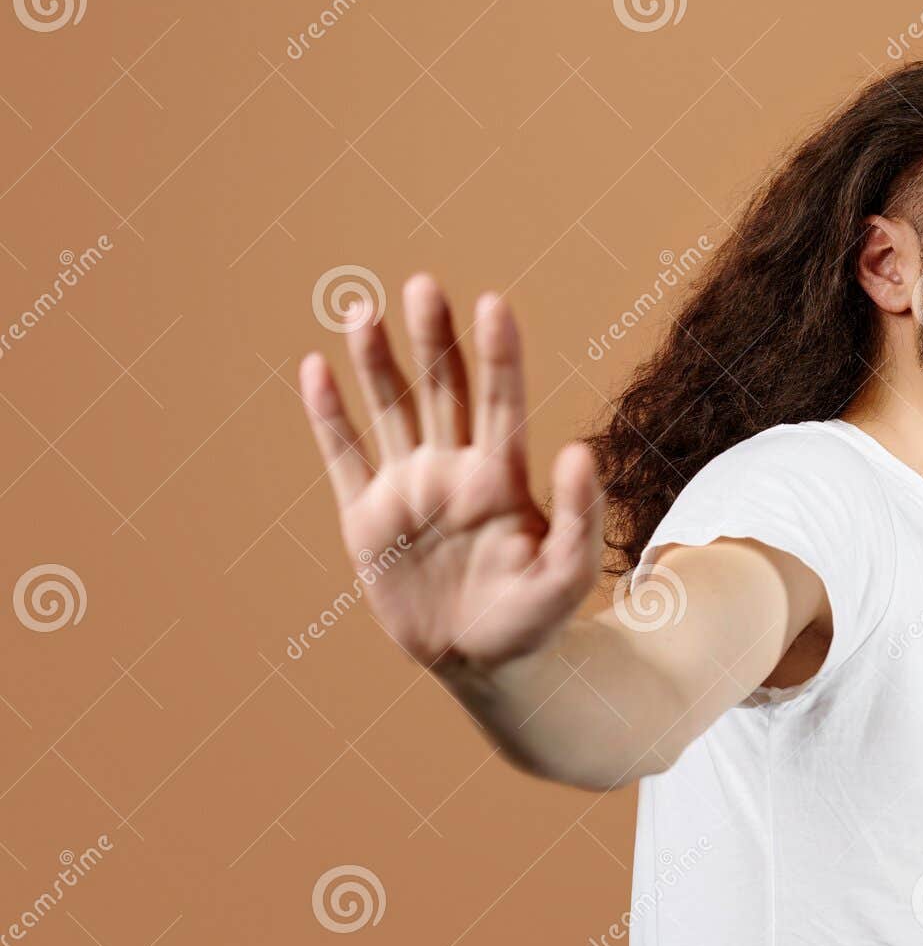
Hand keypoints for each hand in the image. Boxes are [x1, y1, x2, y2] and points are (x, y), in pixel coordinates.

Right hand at [297, 275, 603, 672]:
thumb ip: (578, 513)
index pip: (502, 400)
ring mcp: (407, 487)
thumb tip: (584, 450)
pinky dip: (328, 415)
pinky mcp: (365, 516)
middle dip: (433, 338)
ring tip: (362, 310)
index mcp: (502, 475)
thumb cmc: (536, 614)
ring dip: (376, 362)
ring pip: (390, 409)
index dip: (498, 353)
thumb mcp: (569, 571)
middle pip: (443, 389)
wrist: (485, 660)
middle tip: (424, 285)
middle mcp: (453, 468)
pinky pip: (344, 455)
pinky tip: (315, 368)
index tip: (494, 303)